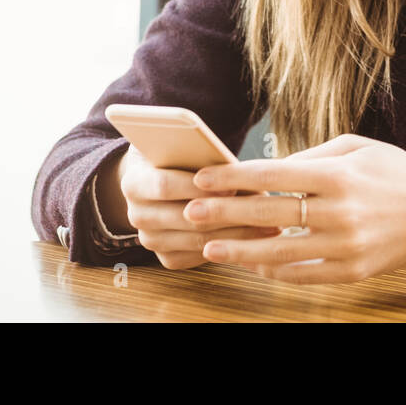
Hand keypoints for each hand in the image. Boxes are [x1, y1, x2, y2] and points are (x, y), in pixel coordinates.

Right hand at [117, 145, 281, 269]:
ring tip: (271, 227)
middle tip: (266, 211)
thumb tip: (238, 171)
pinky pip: (199, 258)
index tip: (230, 186)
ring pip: (197, 242)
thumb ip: (200, 156)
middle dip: (228, 214)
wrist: (154, 179)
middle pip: (185, 218)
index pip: (164, 185)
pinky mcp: (165, 257)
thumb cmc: (176, 156)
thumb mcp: (181, 146)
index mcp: (134, 182)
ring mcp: (149, 240)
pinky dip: (229, 251)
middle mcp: (136, 215)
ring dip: (237, 236)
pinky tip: (257, 242)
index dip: (198, 186)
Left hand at [182, 134, 405, 283]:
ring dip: (242, 251)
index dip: (234, 178)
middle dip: (225, 214)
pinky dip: (276, 271)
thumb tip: (264, 172)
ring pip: (282, 252)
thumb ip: (308, 158)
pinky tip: (253, 265)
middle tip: (189, 213)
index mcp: (337, 174)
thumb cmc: (392, 170)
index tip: (203, 179)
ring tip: (210, 248)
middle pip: (270, 214)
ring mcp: (347, 245)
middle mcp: (340, 211)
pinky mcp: (354, 271)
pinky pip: (305, 275)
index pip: (273, 175)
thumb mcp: (353, 148)